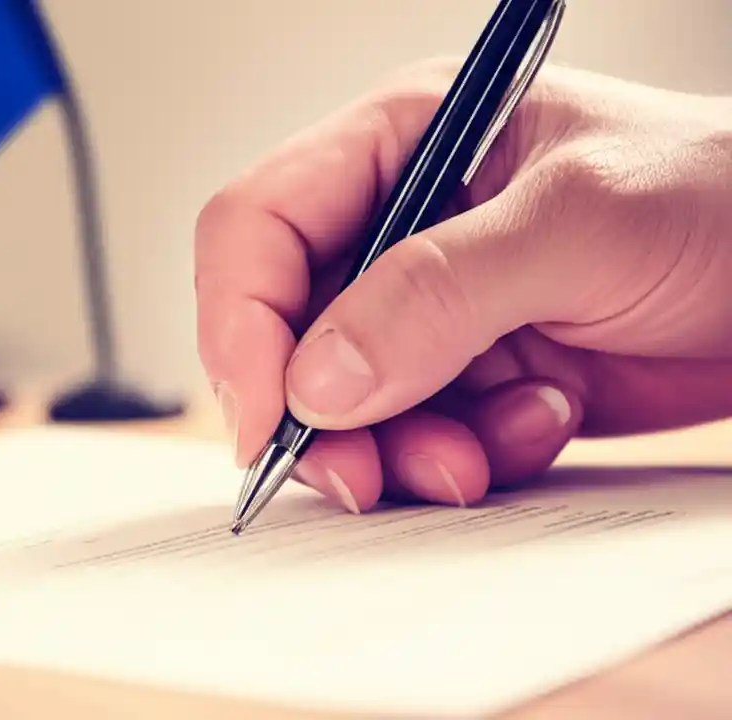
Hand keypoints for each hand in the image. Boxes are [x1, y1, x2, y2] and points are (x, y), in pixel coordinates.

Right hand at [196, 60, 731, 512]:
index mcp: (398, 145)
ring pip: (346, 403)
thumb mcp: (581, 223)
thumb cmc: (723, 195)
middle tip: (365, 474)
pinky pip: (418, 438)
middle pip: (286, 332)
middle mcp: (398, 228)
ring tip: (478, 458)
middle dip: (322, 415)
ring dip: (401, 449)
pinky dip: (468, 454)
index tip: (271, 414)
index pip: (258, 229)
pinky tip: (543, 420)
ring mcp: (432, 309)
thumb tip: (318, 378)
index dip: (242, 323)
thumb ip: (441, 292)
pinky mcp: (469, 375)